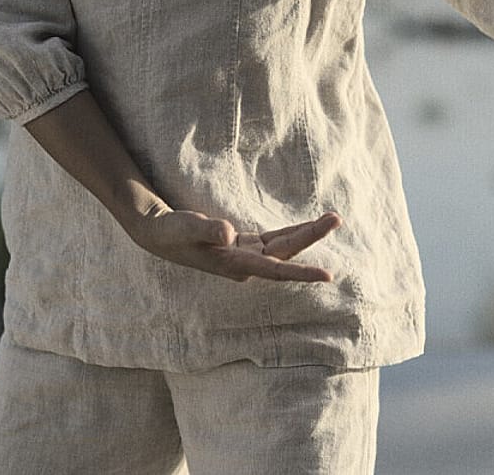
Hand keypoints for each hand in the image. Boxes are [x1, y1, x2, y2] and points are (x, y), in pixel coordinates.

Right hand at [125, 210, 342, 282]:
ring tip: (332, 219)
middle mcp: (245, 264)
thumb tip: (230, 233)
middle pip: (287, 252)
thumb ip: (208, 228)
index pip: (276, 269)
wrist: (157, 234)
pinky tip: (309, 226)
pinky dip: (293, 232)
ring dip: (307, 233)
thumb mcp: (186, 226)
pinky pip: (276, 241)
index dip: (302, 272)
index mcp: (234, 263)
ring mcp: (246, 256)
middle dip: (312, 236)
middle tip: (336, 218)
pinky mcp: (244, 246)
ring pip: (284, 246)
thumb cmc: (171, 230)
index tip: (327, 275)